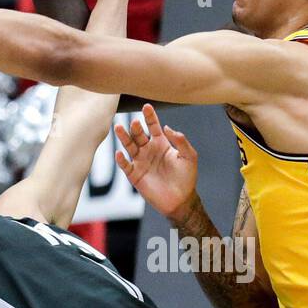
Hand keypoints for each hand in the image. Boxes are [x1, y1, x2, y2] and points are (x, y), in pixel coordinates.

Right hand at [114, 104, 198, 220]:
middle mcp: (148, 150)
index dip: (150, 116)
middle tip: (134, 122)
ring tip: (119, 128)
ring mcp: (140, 162)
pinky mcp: (134, 175)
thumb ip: (180, 140)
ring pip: (129, 146)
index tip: (146, 106)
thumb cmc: (186, 178)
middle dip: (136, 128)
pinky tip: (120, 153)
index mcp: (161, 144)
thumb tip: (166, 127)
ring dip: (124, 137)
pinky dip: (122, 159)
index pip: (153, 126)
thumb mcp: (189, 156)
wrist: (181, 200)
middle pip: (139, 134)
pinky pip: (126, 165)